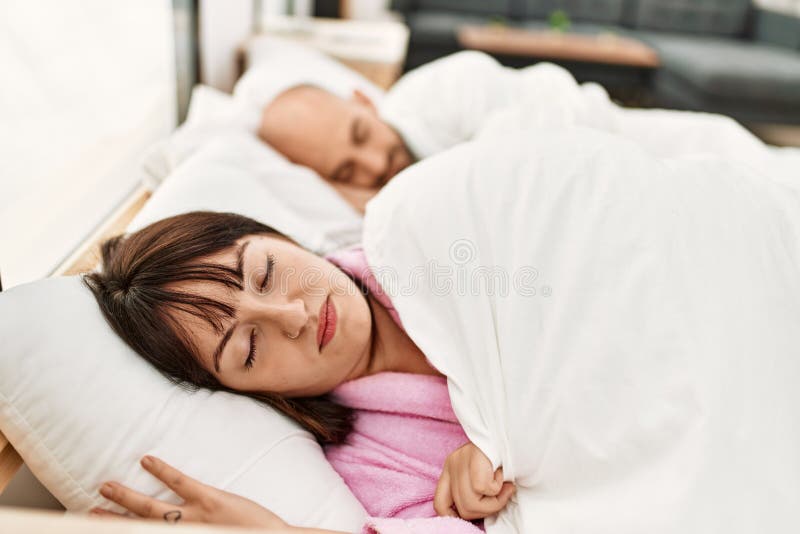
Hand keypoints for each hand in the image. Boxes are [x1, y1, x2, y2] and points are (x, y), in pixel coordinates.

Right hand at [91, 455, 287, 529]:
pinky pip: (181, 483)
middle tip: (87, 511)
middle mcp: (183, 533)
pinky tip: (147, 459)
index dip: (123, 532)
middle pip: (139, 527)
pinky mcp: (210, 500)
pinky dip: (163, 471)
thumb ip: (194, 530)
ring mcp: (195, 517)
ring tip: (104, 487)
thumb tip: (176, 522)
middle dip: (113, 520)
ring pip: (152, 508)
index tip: (99, 525)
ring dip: (126, 499)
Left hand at [434, 442, 514, 519]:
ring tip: (504, 484)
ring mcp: (460, 461)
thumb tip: (482, 511)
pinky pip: (484, 489)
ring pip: (471, 504)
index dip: (454, 516)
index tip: (475, 515)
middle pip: (462, 508)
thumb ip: (478, 491)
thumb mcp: (485, 475)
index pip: (439, 504)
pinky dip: (499, 488)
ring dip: (495, 501)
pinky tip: (502, 473)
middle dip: (487, 510)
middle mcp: (451, 465)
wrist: (510, 428)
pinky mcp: (472, 458)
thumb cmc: (502, 454)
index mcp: (451, 469)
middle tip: (502, 495)